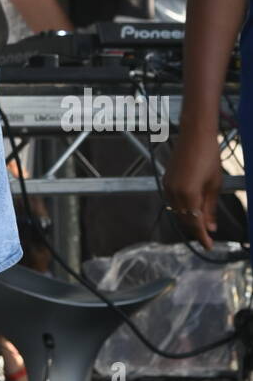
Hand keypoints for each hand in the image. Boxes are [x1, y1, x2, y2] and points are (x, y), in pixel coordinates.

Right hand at [162, 130, 222, 249]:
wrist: (195, 135)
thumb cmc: (208, 157)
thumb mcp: (214, 185)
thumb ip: (210, 208)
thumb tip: (211, 227)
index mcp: (189, 194)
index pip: (195, 223)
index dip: (202, 237)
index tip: (209, 245)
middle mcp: (174, 192)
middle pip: (185, 219)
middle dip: (196, 228)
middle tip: (209, 233)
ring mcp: (168, 186)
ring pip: (178, 211)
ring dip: (189, 218)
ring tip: (202, 220)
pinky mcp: (166, 180)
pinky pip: (173, 201)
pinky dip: (183, 207)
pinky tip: (192, 206)